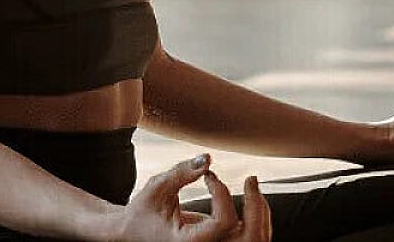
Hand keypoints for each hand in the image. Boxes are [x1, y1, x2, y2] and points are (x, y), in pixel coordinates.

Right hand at [114, 153, 270, 240]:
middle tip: (251, 180)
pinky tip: (250, 199)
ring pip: (255, 240)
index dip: (222, 194)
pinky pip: (250, 237)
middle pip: (250, 239)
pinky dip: (255, 219)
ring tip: (252, 187)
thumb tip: (207, 159)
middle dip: (256, 207)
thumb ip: (182, 172)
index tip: (209, 176)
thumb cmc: (142, 212)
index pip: (223, 223)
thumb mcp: (157, 187)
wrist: (134, 232)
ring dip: (260, 212)